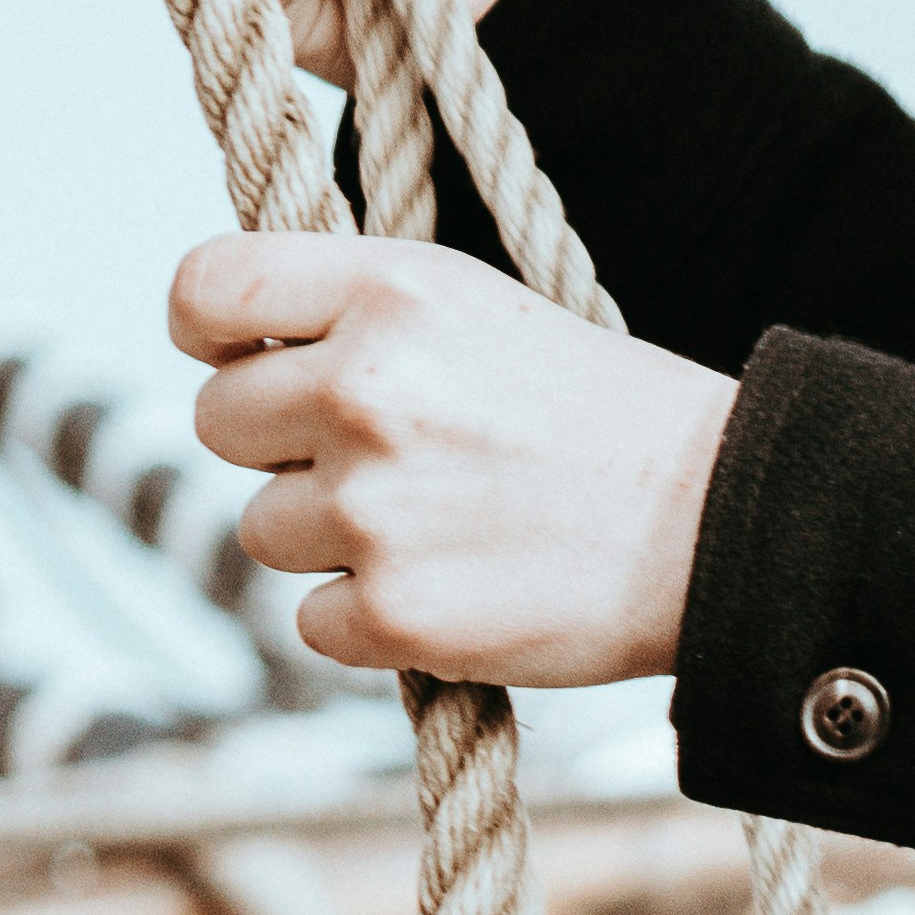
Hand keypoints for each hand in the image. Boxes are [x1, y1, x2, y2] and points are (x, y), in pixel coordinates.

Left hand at [173, 242, 737, 688]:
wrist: (711, 526)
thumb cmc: (598, 417)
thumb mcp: (477, 308)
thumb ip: (356, 315)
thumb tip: (244, 355)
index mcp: (386, 292)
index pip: (208, 291)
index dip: (203, 331)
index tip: (232, 359)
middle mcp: (363, 390)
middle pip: (219, 424)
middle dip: (278, 450)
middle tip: (374, 467)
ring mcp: (372, 508)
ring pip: (263, 530)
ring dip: (327, 542)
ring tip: (433, 531)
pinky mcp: (394, 615)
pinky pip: (311, 622)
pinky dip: (367, 622)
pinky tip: (448, 593)